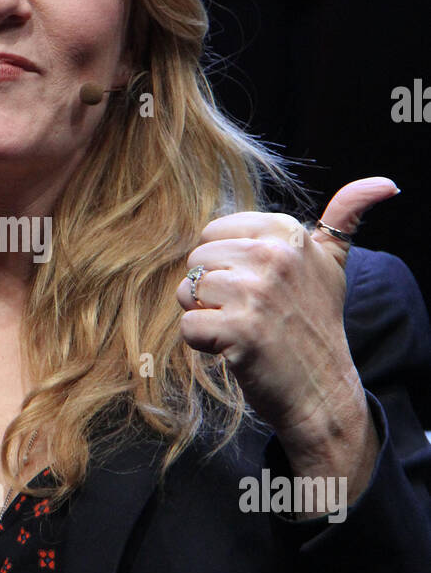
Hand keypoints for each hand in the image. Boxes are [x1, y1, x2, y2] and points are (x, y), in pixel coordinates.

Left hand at [176, 177, 398, 441]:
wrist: (321, 389)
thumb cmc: (316, 322)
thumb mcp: (333, 262)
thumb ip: (344, 217)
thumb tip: (385, 183)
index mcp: (288, 232)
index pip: (212, 233)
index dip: (225, 265)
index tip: (260, 287)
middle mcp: (274, 256)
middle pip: (197, 261)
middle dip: (212, 291)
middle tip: (251, 313)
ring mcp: (257, 292)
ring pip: (187, 291)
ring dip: (206, 316)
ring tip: (243, 329)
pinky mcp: (239, 328)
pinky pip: (188, 325)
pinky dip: (202, 343)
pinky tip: (234, 349)